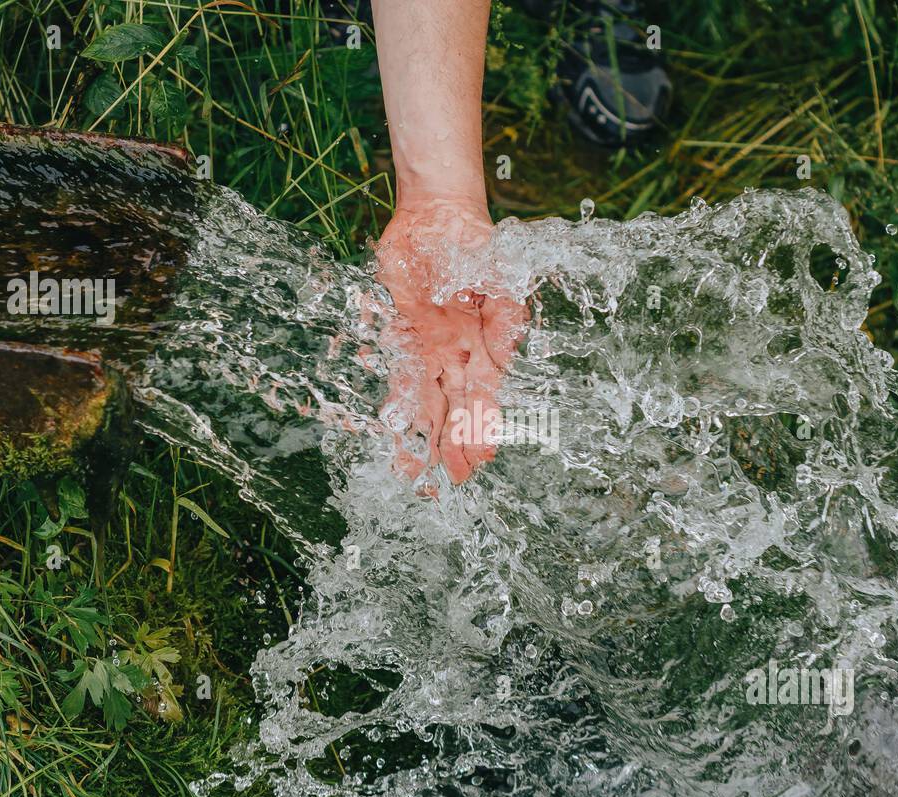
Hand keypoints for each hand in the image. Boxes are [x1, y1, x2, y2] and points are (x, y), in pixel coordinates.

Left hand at [376, 196, 528, 486]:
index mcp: (484, 346)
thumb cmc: (477, 248)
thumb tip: (505, 363)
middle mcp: (455, 354)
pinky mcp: (398, 335)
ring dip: (423, 435)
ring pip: (424, 400)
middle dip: (454, 443)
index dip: (483, 426)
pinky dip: (394, 400)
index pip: (484, 395)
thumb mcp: (502, 283)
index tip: (483, 456)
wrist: (439, 217)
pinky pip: (394, 373)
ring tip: (418, 469)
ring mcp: (425, 347)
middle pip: (454, 406)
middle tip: (454, 478)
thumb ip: (505, 324)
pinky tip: (392, 428)